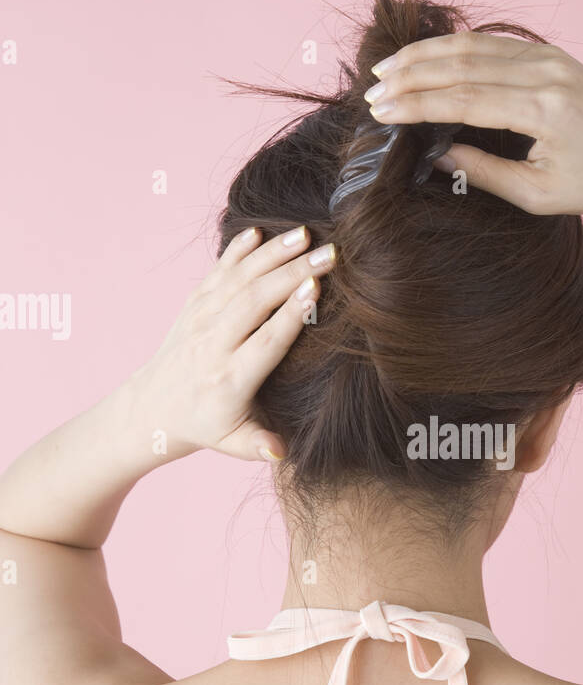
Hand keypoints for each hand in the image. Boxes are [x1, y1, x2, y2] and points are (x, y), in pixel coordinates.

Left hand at [130, 226, 336, 461]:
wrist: (150, 409)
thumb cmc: (204, 427)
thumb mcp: (232, 443)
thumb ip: (258, 447)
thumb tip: (280, 453)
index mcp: (229, 379)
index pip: (265, 341)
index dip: (291, 314)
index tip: (315, 288)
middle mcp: (213, 344)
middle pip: (256, 301)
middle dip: (294, 273)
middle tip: (331, 253)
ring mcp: (201, 320)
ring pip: (239, 280)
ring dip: (273, 254)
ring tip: (305, 233)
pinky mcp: (194, 305)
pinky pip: (218, 272)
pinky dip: (238, 250)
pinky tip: (260, 231)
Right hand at [365, 32, 582, 218]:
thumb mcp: (539, 195)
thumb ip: (486, 172)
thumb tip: (438, 154)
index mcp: (543, 112)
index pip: (463, 99)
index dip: (416, 104)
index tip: (380, 109)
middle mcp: (545, 76)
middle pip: (462, 65)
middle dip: (412, 75)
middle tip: (373, 88)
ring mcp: (551, 59)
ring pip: (475, 46)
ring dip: (428, 55)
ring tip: (390, 68)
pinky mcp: (553, 56)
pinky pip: (495, 44)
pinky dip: (457, 48)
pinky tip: (430, 57)